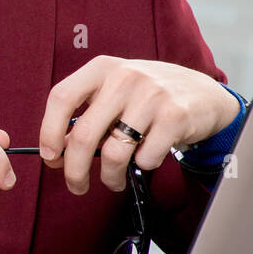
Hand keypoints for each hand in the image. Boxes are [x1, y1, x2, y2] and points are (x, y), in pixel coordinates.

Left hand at [39, 56, 238, 194]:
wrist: (203, 93)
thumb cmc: (148, 96)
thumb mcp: (114, 90)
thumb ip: (87, 111)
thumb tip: (57, 149)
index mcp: (101, 68)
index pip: (61, 98)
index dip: (49, 131)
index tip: (50, 156)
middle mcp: (124, 77)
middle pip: (84, 135)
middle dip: (75, 169)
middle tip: (75, 185)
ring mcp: (152, 96)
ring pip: (114, 153)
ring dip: (109, 176)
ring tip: (112, 180)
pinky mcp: (175, 116)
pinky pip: (146, 158)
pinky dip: (142, 166)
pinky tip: (146, 158)